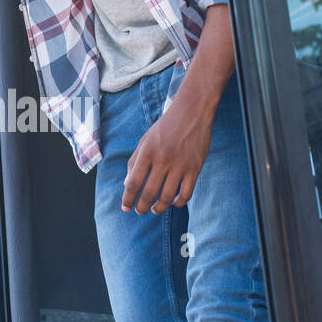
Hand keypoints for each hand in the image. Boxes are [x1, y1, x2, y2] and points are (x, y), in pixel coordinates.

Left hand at [121, 90, 215, 214]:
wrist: (192, 111)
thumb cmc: (166, 126)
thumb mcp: (145, 140)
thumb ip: (134, 161)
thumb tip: (127, 185)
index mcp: (147, 153)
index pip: (133, 183)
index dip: (128, 199)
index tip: (126, 208)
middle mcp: (162, 160)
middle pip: (149, 193)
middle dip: (142, 207)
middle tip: (140, 211)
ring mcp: (180, 165)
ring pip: (167, 197)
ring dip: (159, 208)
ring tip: (155, 209)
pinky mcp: (195, 168)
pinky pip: (186, 193)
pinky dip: (178, 202)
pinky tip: (173, 202)